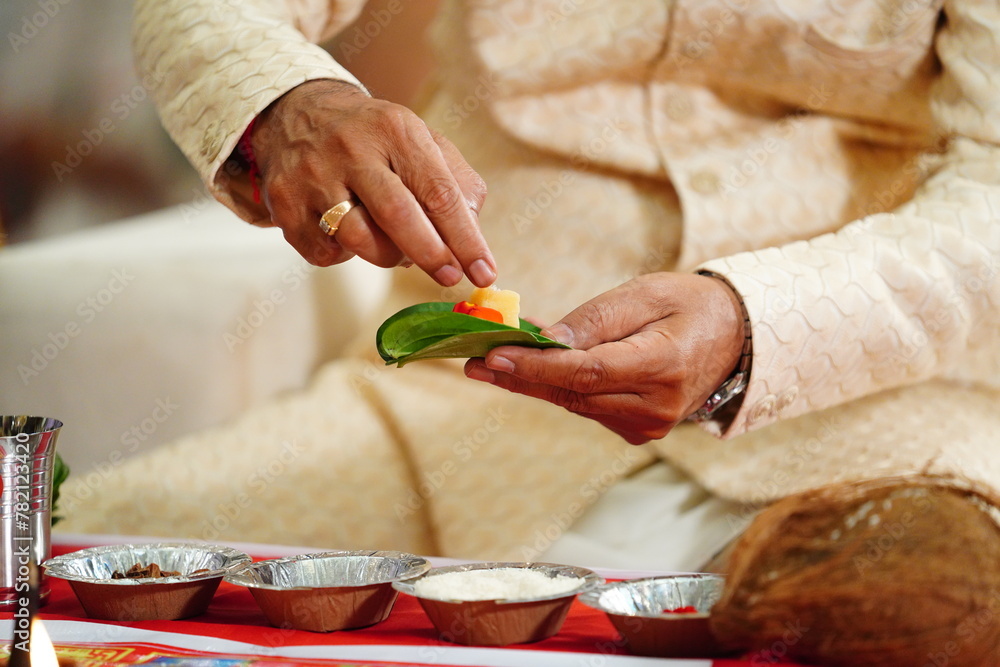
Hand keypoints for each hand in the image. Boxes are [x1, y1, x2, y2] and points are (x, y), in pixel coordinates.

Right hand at [250, 80, 495, 286]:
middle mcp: (351, 148)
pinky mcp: (284, 203)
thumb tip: (473, 234)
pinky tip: (349, 232)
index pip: (439, 192)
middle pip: (397, 216)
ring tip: (395, 244)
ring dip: (387, 256)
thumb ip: (456, 183)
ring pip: (360, 241)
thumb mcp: (421, 141)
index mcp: (395, 129)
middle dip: (431, 255)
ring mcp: (312, 176)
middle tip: (450, 277)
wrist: (297, 113)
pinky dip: (346, 255)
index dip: (466, 239)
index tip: (484, 272)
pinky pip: (326, 253)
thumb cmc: (375, 139)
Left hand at [463, 273, 746, 443]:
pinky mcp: (640, 431)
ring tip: (492, 361)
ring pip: (575, 403)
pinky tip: (532, 372)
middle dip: (520, 376)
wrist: (734, 338)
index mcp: (664, 364)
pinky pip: (587, 407)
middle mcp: (657, 405)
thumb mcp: (646, 293)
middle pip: (573, 393)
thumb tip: (546, 341)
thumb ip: (595, 319)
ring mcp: (649, 425)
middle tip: (473, 361)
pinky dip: (559, 388)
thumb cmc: (689, 306)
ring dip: (533, 384)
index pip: (588, 371)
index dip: (537, 367)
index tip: (494, 357)